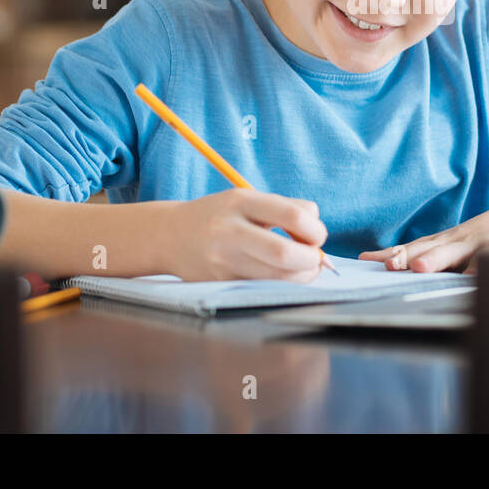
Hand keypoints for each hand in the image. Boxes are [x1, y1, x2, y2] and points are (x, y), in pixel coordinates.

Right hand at [164, 188, 326, 281]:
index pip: (292, 215)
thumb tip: (318, 231)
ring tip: (304, 269)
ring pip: (276, 277)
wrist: (170, 236)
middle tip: (316, 259)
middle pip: (284, 253)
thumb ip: (287, 208)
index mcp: (241, 202)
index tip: (317, 237)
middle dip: (311, 260)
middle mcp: (229, 231)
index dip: (315, 230)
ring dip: (301, 277)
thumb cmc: (221, 216)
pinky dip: (281, 285)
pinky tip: (282, 276)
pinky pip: (262, 288)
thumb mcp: (248, 200)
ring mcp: (222, 260)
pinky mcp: (219, 283)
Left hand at [358, 197, 488, 277]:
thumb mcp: (447, 243)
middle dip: (433, 260)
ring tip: (470, 277)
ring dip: (476, 267)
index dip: (403, 257)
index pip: (418, 249)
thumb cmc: (478, 238)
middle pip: (447, 252)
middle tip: (420, 268)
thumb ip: (419, 252)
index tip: (386, 264)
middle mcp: (466, 243)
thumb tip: (385, 262)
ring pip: (484, 258)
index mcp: (446, 243)